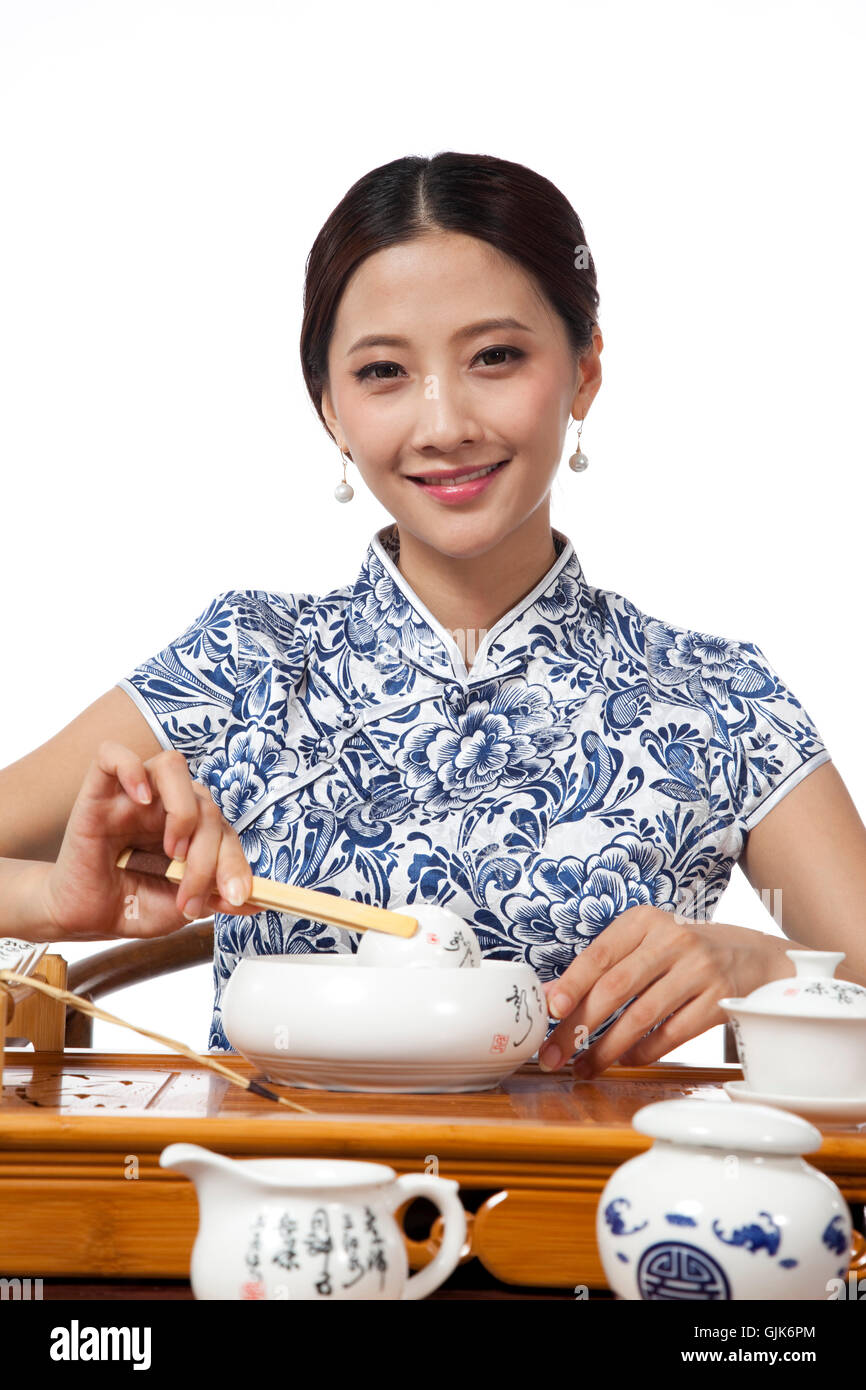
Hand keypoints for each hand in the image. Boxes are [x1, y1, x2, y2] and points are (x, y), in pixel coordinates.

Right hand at [37, 741, 252, 941]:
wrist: (82, 917)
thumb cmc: (129, 905)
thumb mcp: (179, 909)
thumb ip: (215, 897)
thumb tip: (258, 899)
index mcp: (190, 827)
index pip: (224, 828)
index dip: (236, 861)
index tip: (236, 896)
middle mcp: (166, 805)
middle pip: (205, 802)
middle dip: (208, 855)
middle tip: (189, 896)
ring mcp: (133, 796)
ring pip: (171, 766)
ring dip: (183, 809)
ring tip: (173, 850)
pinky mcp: (97, 793)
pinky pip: (111, 755)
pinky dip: (131, 769)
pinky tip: (141, 800)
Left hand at [537, 904, 793, 1076]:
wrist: (752, 956)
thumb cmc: (682, 952)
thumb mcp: (644, 944)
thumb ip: (601, 967)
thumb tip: (551, 997)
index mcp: (644, 921)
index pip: (599, 954)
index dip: (572, 984)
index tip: (552, 1010)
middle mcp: (672, 940)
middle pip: (616, 988)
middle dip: (579, 1026)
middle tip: (554, 1054)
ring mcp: (699, 969)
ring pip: (641, 1016)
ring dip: (607, 1048)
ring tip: (585, 1067)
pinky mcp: (719, 999)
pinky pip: (672, 1034)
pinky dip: (644, 1052)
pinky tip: (626, 1061)